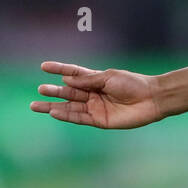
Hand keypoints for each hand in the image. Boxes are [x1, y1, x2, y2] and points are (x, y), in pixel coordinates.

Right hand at [32, 62, 163, 128]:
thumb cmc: (132, 84)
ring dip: (54, 106)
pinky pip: (80, 118)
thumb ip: (87, 80)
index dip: (59, 69)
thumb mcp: (108, 77)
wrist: (150, 99)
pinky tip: (54, 112)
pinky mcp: (100, 120)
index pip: (73, 73)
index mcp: (96, 80)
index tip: (43, 67)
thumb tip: (66, 78)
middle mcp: (93, 94)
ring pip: (70, 107)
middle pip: (69, 92)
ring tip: (36, 105)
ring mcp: (96, 108)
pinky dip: (67, 116)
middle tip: (39, 89)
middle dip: (54, 91)